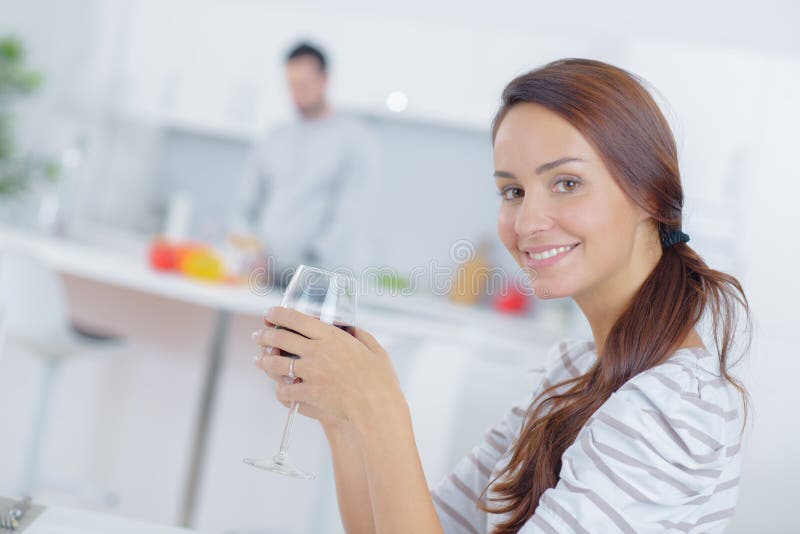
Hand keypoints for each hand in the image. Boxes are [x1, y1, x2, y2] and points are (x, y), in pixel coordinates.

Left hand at [253, 306, 403, 427]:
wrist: (377, 407)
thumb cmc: (380, 378)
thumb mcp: (374, 349)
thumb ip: (360, 335)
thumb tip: (352, 328)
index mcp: (331, 336)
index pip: (295, 319)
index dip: (278, 314)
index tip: (269, 313)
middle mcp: (316, 351)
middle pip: (279, 338)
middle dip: (264, 335)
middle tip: (258, 336)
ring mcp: (310, 373)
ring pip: (276, 363)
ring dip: (265, 361)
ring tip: (260, 360)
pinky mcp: (308, 393)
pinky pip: (284, 390)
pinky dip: (280, 389)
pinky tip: (279, 388)